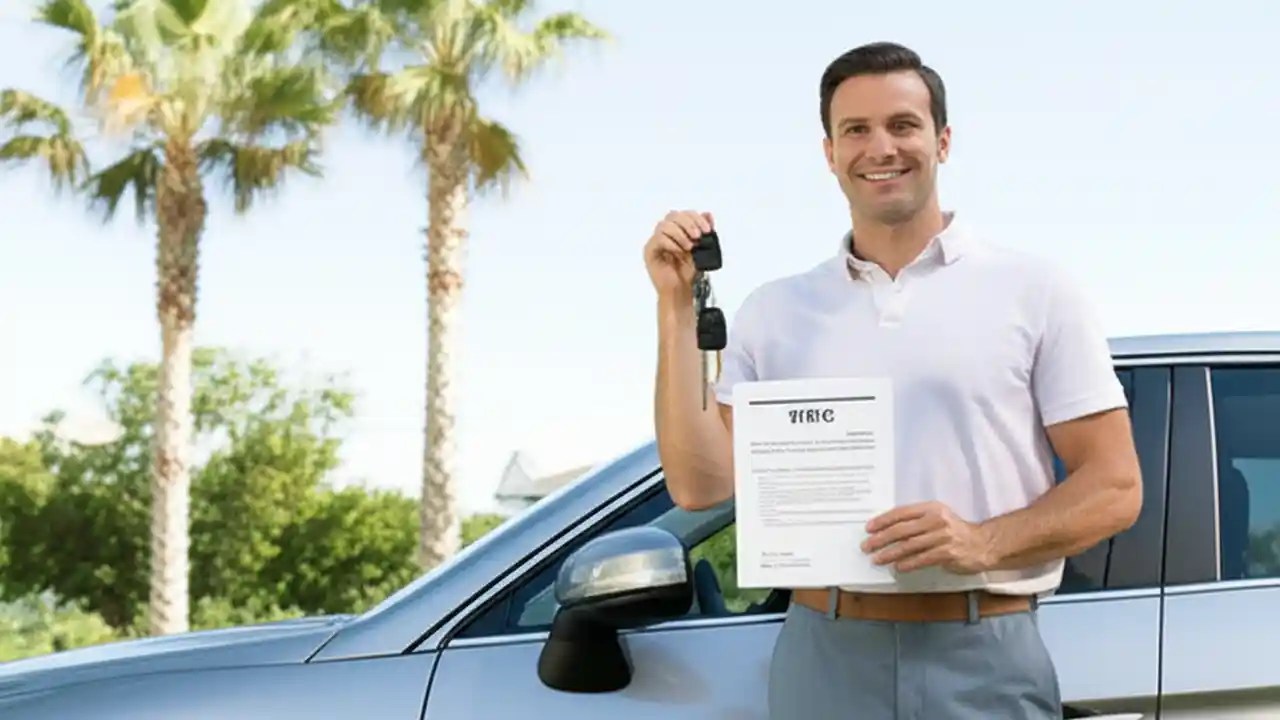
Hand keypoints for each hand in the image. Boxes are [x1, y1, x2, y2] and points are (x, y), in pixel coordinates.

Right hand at [644, 209, 713, 300]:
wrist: (681, 291)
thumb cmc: (689, 272)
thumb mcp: (703, 249)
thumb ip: (704, 232)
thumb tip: (708, 214)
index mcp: (678, 230)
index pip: (684, 214)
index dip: (696, 218)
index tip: (707, 229)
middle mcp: (666, 233)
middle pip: (673, 215)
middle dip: (688, 224)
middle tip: (698, 236)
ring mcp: (657, 241)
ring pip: (664, 225)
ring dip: (679, 234)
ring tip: (689, 247)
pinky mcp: (650, 251)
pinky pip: (657, 239)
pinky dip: (671, 242)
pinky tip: (679, 251)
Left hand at [861, 501, 993, 573]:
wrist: (984, 544)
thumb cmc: (955, 532)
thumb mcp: (937, 518)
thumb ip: (917, 521)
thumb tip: (887, 531)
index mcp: (931, 508)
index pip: (901, 512)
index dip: (883, 520)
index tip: (869, 528)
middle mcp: (936, 520)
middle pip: (902, 530)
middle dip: (881, 538)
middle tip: (866, 546)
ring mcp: (943, 537)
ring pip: (910, 546)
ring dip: (890, 553)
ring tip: (877, 559)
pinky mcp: (948, 553)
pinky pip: (923, 559)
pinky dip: (908, 564)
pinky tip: (898, 567)